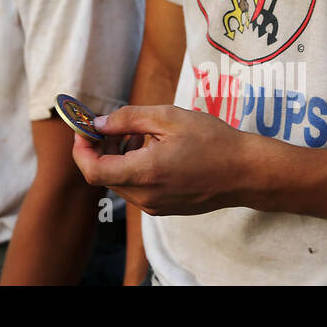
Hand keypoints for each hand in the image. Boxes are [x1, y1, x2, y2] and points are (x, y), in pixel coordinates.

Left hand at [71, 104, 274, 216]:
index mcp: (145, 173)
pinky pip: (136, 188)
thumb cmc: (212, 141)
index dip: (81, 149)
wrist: (246, 172)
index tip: (83, 128)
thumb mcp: (168, 117)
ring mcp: (155, 206)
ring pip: (119, 181)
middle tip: (112, 124)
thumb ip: (127, 119)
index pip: (92, 170)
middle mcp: (146, 197)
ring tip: (139, 132)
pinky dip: (133, 166)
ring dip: (118, 156)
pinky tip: (151, 147)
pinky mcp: (163, 208)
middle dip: (100, 148)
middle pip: (104, 175)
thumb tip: (97, 123)